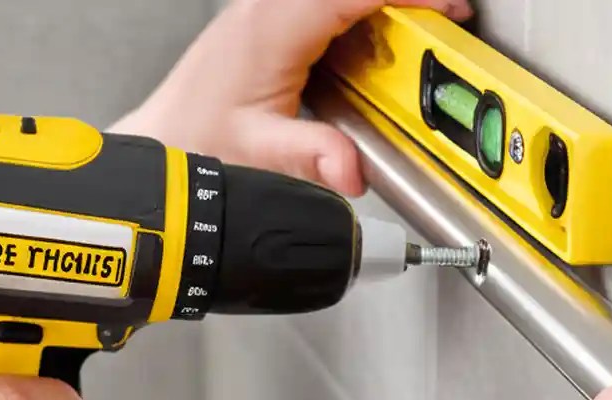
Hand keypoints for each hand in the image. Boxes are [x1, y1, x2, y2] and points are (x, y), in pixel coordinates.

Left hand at [109, 0, 474, 196]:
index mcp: (272, 27)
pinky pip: (328, 4)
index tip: (447, 7)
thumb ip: (313, 158)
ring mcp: (267, 10)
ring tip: (423, 22)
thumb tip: (352, 171)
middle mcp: (268, 7)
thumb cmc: (197, 141)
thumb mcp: (261, 154)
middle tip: (445, 16)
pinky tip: (381, 35)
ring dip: (383, 3)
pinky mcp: (270, 22)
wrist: (164, 138)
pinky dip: (362, 12)